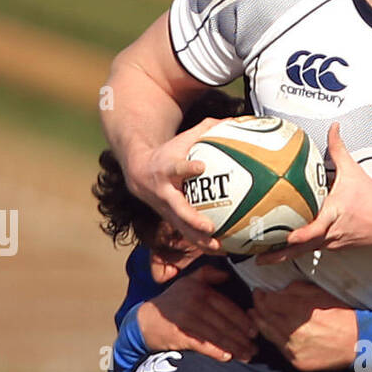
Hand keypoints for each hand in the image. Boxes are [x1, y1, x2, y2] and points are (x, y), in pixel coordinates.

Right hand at [124, 117, 230, 252]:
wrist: (138, 171)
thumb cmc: (168, 153)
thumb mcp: (182, 140)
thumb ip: (206, 130)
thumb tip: (233, 120)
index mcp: (166, 168)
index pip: (176, 166)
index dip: (187, 167)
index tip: (200, 166)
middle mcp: (163, 192)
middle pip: (177, 207)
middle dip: (192, 218)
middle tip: (209, 227)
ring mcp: (164, 208)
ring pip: (181, 227)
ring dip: (198, 239)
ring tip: (218, 248)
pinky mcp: (169, 219)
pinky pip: (186, 234)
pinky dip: (201, 243)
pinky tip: (221, 251)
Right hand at [136, 263, 257, 363]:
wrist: (145, 320)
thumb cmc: (171, 302)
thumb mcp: (188, 282)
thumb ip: (208, 275)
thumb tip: (227, 275)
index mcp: (200, 290)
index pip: (227, 307)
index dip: (243, 320)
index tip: (255, 331)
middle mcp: (194, 303)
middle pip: (224, 323)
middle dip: (242, 338)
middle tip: (255, 349)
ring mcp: (186, 319)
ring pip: (216, 335)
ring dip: (234, 347)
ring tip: (247, 356)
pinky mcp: (179, 334)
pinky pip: (202, 344)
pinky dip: (216, 352)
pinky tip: (227, 357)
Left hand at [251, 282, 358, 371]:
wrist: (359, 343)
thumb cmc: (343, 316)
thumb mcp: (322, 294)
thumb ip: (297, 291)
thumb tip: (278, 291)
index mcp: (299, 312)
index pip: (269, 302)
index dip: (261, 296)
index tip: (259, 291)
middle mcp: (293, 332)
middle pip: (265, 317)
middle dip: (258, 307)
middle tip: (255, 301)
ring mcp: (293, 349)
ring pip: (268, 334)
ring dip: (260, 323)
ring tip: (255, 315)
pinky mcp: (297, 362)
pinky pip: (279, 348)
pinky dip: (274, 337)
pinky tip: (272, 331)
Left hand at [255, 123, 371, 263]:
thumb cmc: (371, 199)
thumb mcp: (354, 172)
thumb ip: (339, 150)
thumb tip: (334, 127)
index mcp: (334, 215)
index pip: (317, 228)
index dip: (302, 233)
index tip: (287, 235)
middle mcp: (330, 233)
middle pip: (302, 247)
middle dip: (280, 254)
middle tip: (257, 258)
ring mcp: (330, 244)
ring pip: (303, 251)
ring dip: (282, 256)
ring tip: (260, 259)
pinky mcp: (331, 247)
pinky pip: (309, 249)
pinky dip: (293, 251)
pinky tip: (277, 251)